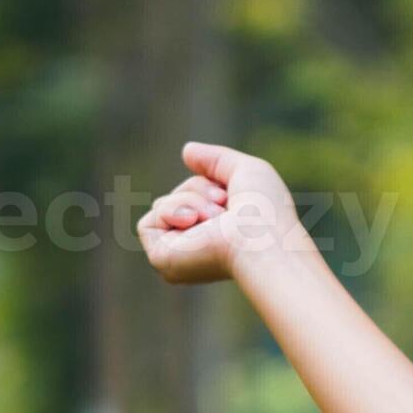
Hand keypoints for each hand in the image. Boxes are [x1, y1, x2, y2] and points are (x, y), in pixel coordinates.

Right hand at [138, 140, 304, 285]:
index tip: (230, 196)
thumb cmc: (266, 212)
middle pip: (177, 197)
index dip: (209, 183)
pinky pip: (147, 223)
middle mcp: (200, 249)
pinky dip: (170, 211)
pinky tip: (194, 222)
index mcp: (219, 234)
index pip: (195, 195)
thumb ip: (216, 159)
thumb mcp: (246, 170)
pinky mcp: (163, 261)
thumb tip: (187, 151)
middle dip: (198, 189)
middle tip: (224, 206)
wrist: (261, 240)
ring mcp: (181, 258)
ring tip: (216, 217)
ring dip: (190, 200)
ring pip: (163, 206)